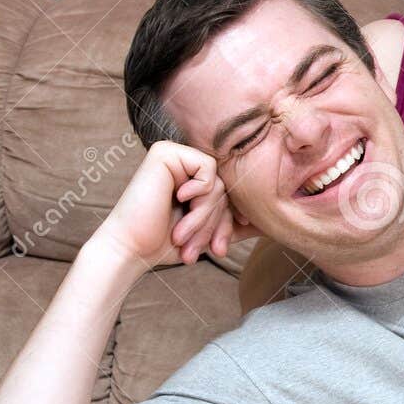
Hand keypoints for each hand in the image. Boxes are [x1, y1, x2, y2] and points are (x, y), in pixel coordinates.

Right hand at [94, 140, 260, 272]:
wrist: (131, 250)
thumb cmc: (165, 244)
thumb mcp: (209, 232)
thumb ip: (235, 222)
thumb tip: (271, 222)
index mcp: (192, 179)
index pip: (228, 195)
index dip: (230, 220)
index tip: (220, 246)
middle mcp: (184, 163)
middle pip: (225, 189)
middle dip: (216, 223)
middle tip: (205, 250)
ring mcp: (175, 155)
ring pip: (218, 183)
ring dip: (205, 216)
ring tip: (183, 237)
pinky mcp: (166, 152)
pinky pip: (207, 169)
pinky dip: (199, 192)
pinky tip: (177, 200)